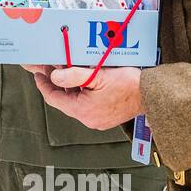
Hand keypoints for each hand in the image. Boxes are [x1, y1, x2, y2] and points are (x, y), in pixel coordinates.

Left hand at [23, 64, 142, 129]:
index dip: (44, 86)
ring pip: (75, 103)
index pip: (54, 99)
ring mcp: (97, 120)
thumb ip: (73, 75)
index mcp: (83, 110)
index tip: (39, 75)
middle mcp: (88, 119)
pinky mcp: (106, 118)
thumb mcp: (97, 75)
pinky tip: (84, 82)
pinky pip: (87, 106)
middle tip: (51, 71)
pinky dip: (82, 94)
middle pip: (64, 101)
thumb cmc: (129, 85)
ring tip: (67, 73)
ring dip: (70, 89)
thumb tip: (55, 76)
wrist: (152, 94)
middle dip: (57, 86)